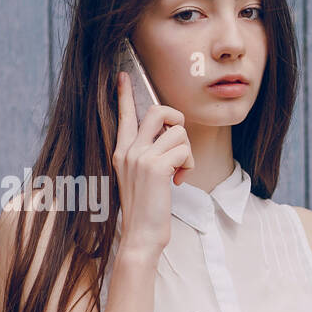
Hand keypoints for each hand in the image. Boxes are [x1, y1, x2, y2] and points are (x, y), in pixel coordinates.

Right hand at [112, 71, 193, 254]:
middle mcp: (128, 150)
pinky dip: (189, 165)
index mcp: (122, 151)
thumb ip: (149, 157)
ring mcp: (140, 157)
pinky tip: (178, 182)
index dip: (125, 95)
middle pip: (158, 111)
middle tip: (179, 145)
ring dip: (187, 153)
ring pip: (177, 131)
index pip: (124, 116)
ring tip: (179, 173)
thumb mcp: (141, 179)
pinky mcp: (156, 167)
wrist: (141, 235)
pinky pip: (184, 150)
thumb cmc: (147, 210)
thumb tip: (169, 139)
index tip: (122, 76)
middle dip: (177, 120)